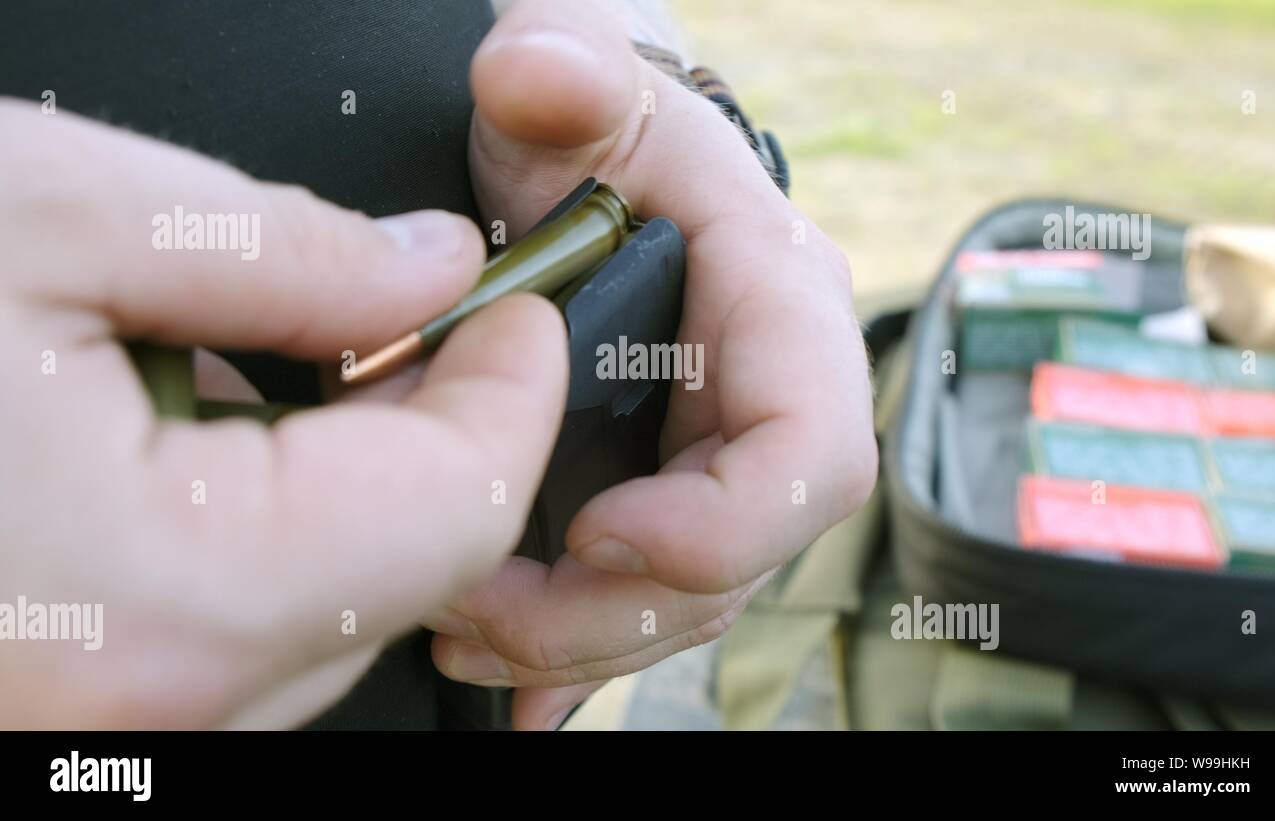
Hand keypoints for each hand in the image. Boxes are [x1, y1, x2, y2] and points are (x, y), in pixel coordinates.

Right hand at [0, 99, 567, 727]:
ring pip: (318, 621)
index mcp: (159, 599)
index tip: (513, 306)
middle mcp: (137, 716)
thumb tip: (427, 270)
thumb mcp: (39, 216)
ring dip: (343, 490)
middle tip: (409, 318)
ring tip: (280, 367)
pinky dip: (253, 541)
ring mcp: (89, 736)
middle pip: (401, 576)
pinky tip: (185, 444)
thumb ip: (278, 254)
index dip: (511, 392)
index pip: (456, 511)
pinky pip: (220, 641)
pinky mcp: (52, 713)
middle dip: (433, 434)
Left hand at [429, 0, 877, 729]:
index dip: (724, 523)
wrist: (585, 175)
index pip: (812, 450)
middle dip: (616, 613)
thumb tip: (533, 77)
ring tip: (460, 641)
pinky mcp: (670, 496)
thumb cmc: (590, 131)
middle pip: (740, 560)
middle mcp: (769, 400)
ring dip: (577, 643)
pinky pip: (648, 599)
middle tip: (478, 619)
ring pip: (685, 599)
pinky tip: (510, 687)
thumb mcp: (575, 85)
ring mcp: (721, 458)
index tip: (595, 535)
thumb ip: (564, 69)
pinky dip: (578, 652)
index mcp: (779, 308)